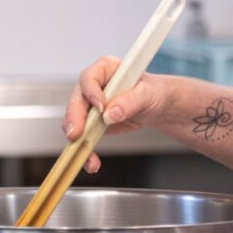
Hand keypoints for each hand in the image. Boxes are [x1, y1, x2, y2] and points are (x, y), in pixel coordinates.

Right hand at [63, 57, 173, 174]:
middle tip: (76, 135)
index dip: (91, 92)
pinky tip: (92, 163)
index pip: (89, 77)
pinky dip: (86, 151)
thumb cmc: (154, 92)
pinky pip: (84, 137)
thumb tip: (110, 113)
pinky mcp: (92, 123)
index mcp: (105, 69)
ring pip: (75, 122)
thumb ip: (130, 102)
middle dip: (74, 119)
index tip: (100, 107)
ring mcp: (90, 105)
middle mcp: (93, 86)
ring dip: (78, 141)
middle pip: (76, 101)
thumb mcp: (148, 95)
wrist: (158, 106)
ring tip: (87, 157)